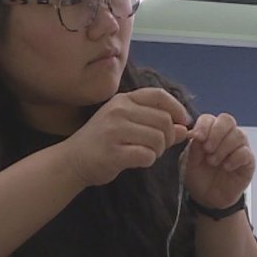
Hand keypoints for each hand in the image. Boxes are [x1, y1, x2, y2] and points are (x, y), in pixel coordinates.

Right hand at [63, 88, 190, 186]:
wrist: (72, 160)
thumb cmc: (103, 141)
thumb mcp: (128, 125)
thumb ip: (156, 125)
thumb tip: (184, 128)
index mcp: (123, 100)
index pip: (159, 95)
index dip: (177, 108)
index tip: (183, 122)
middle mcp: (119, 111)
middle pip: (164, 120)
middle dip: (167, 137)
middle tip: (157, 147)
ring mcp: (114, 130)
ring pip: (158, 139)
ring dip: (158, 151)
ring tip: (145, 153)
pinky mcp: (113, 152)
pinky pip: (147, 155)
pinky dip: (148, 161)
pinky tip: (137, 161)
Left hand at [184, 113, 254, 209]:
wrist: (208, 199)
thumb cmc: (198, 177)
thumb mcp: (189, 163)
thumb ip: (193, 148)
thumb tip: (196, 134)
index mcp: (209, 132)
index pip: (209, 119)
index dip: (204, 126)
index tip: (197, 138)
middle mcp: (226, 136)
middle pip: (227, 120)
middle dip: (216, 133)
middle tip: (207, 150)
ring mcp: (239, 147)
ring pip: (238, 134)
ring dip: (223, 148)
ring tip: (213, 162)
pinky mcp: (248, 161)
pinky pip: (246, 152)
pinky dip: (234, 158)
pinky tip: (226, 167)